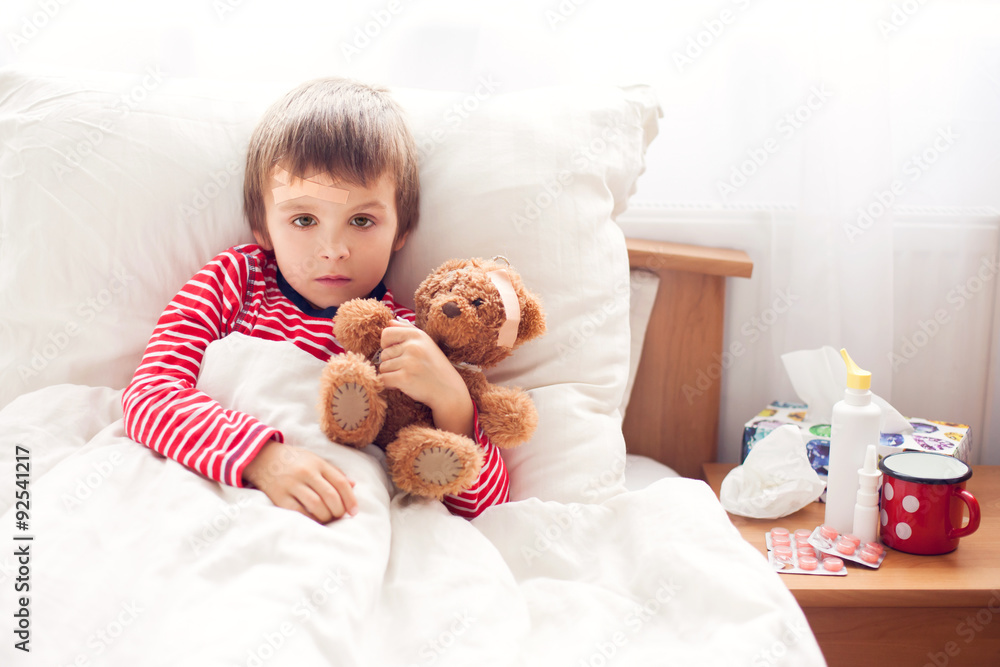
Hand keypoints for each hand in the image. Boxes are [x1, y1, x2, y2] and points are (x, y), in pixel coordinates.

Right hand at [243, 440, 357, 522]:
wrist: (262, 457)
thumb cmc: (295, 461)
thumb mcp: (315, 460)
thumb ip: (334, 472)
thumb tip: (353, 486)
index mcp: (318, 463)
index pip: (340, 483)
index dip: (350, 499)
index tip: (354, 512)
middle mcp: (306, 472)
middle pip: (330, 496)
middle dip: (339, 510)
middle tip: (339, 516)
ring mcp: (291, 484)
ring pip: (316, 505)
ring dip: (326, 516)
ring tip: (327, 518)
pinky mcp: (279, 496)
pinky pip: (298, 512)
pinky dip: (310, 519)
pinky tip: (314, 520)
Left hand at [378, 320, 475, 438]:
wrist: (449, 391)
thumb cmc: (436, 367)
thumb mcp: (427, 343)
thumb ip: (408, 330)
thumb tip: (390, 321)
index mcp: (417, 335)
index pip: (386, 333)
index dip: (386, 345)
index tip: (396, 353)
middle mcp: (413, 346)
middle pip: (383, 353)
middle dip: (391, 363)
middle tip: (408, 369)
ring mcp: (408, 362)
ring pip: (383, 367)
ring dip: (391, 374)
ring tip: (409, 376)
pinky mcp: (404, 378)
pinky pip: (384, 379)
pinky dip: (389, 385)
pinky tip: (403, 385)